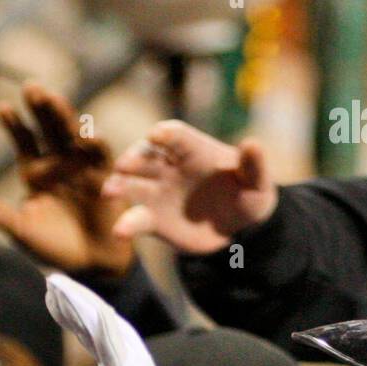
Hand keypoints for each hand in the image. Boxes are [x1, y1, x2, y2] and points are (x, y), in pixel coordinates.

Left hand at [0, 83, 132, 276]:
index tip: (2, 108)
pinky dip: (95, 146)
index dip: (14, 124)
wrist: (90, 266)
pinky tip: (87, 135)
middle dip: (40, 109)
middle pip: (48, 128)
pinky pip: (101, 157)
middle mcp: (58, 163)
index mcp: (35, 171)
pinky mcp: (105, 177)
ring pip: (72, 134)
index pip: (24, 140)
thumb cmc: (54, 247)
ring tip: (54, 99)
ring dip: (65, 116)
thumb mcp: (20, 230)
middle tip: (31, 87)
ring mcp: (82, 167)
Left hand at [42, 274, 237, 365]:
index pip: (106, 345)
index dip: (79, 317)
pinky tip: (100, 327)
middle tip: (52, 283)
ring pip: (124, 354)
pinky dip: (116, 355)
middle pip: (114, 339)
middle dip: (82, 308)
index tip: (52, 295)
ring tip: (66, 293)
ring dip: (94, 320)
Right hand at [104, 121, 277, 255]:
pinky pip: (137, 220)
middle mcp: (170, 167)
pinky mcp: (154, 219)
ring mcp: (158, 193)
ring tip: (109, 192)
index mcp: (193, 150)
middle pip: (146, 157)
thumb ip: (254, 165)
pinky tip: (119, 231)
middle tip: (122, 165)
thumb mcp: (258, 182)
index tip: (156, 135)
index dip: (166, 134)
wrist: (238, 227)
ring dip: (119, 186)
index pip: (176, 137)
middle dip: (133, 158)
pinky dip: (127, 224)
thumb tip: (253, 144)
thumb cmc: (248, 194)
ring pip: (133, 185)